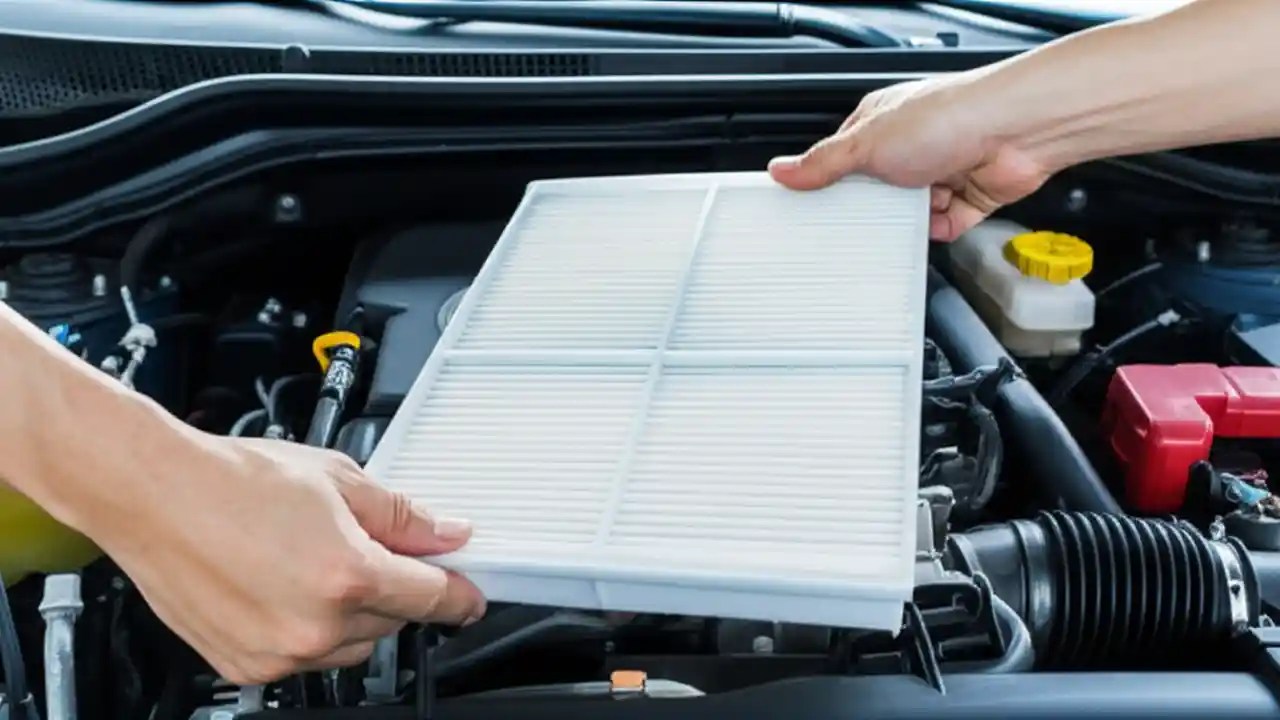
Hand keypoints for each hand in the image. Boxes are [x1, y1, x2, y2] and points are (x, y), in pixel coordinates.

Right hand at [91, 434, 484, 684]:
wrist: (154, 494)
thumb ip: (402, 516)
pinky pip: (302, 657)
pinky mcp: (246, 666)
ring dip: (351, 612)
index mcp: (347, 576)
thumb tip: (445, 533)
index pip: (431, 598)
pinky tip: (283, 585)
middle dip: (392, 587)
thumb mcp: (338, 480)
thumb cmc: (231, 480)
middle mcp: (315, 626)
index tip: (469, 595)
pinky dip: (307, 628)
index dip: (457, 593)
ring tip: (312, 561)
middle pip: (391, 620)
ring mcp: (278, 653)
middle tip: (366, 549)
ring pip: (350, 644)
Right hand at [767, 76, 1052, 240]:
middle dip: (873, 206)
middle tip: (861, 219)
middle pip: (877, 191)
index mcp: (881, 122)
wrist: (1014, 131)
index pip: (843, 158)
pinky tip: (935, 225)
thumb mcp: (866, 143)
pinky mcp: (969, 197)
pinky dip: (939, 230)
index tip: (814, 206)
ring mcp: (942, 171)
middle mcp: (912, 145)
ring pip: (910, 213)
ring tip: (908, 215)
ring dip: (910, 219)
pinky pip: (945, 228)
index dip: (829, 183)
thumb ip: (823, 163)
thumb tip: (782, 171)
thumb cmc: (947, 117)